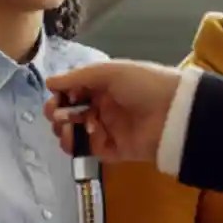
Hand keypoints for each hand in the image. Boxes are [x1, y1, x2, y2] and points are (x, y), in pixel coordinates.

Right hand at [44, 60, 182, 162]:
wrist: (174, 113)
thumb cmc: (143, 84)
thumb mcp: (110, 72)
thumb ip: (78, 77)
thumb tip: (49, 82)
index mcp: (104, 86)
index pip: (73, 92)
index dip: (61, 95)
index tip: (55, 98)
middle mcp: (103, 107)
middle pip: (70, 114)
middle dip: (58, 114)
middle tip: (58, 115)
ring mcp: (108, 129)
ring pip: (75, 134)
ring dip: (65, 130)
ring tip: (67, 128)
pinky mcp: (113, 151)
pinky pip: (90, 150)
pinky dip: (83, 144)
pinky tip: (88, 134)